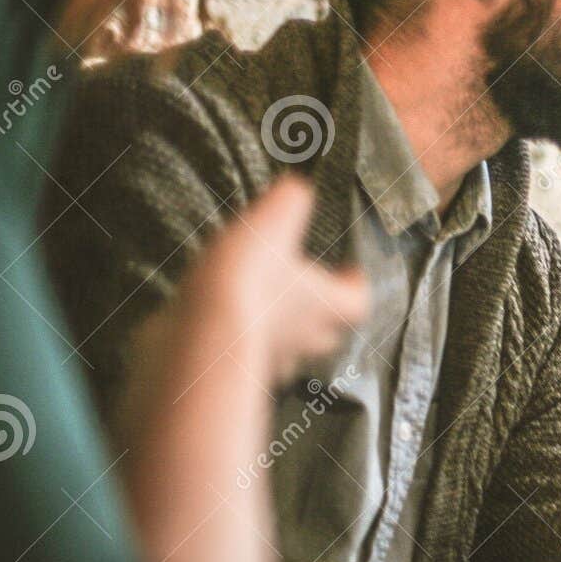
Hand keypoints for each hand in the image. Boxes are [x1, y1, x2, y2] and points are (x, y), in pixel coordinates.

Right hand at [183, 175, 366, 382]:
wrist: (200, 335)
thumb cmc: (248, 279)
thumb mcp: (273, 222)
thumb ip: (291, 202)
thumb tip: (298, 189)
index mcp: (326, 303)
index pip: (359, 301)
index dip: (357, 285)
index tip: (350, 270)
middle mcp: (306, 340)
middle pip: (327, 333)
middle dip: (322, 313)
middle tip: (308, 292)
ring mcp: (271, 362)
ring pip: (289, 352)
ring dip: (282, 332)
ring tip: (264, 309)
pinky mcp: (233, 372)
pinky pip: (246, 360)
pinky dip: (241, 344)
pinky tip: (223, 328)